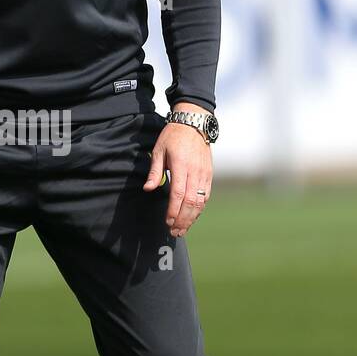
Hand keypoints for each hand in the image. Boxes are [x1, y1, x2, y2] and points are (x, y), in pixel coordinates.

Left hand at [143, 105, 212, 236]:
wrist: (195, 123)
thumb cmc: (173, 136)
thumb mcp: (159, 150)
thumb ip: (155, 171)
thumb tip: (148, 189)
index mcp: (182, 166)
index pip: (179, 193)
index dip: (174, 209)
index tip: (168, 221)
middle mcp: (195, 172)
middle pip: (191, 202)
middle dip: (183, 219)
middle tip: (175, 232)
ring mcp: (204, 174)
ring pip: (201, 202)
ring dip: (192, 218)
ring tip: (183, 229)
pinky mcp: (209, 175)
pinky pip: (206, 196)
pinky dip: (199, 209)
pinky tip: (192, 217)